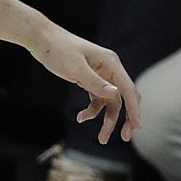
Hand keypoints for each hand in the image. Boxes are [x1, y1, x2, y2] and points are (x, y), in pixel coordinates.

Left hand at [28, 20, 141, 144]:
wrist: (42, 41)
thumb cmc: (59, 50)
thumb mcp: (76, 67)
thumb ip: (95, 82)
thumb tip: (115, 95)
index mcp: (110, 63)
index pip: (128, 89)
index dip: (134, 109)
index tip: (137, 126)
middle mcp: (109, 70)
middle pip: (124, 97)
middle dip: (125, 118)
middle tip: (125, 137)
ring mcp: (101, 76)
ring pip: (111, 103)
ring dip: (107, 120)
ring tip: (102, 139)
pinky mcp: (90, 81)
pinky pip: (97, 100)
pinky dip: (92, 111)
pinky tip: (81, 118)